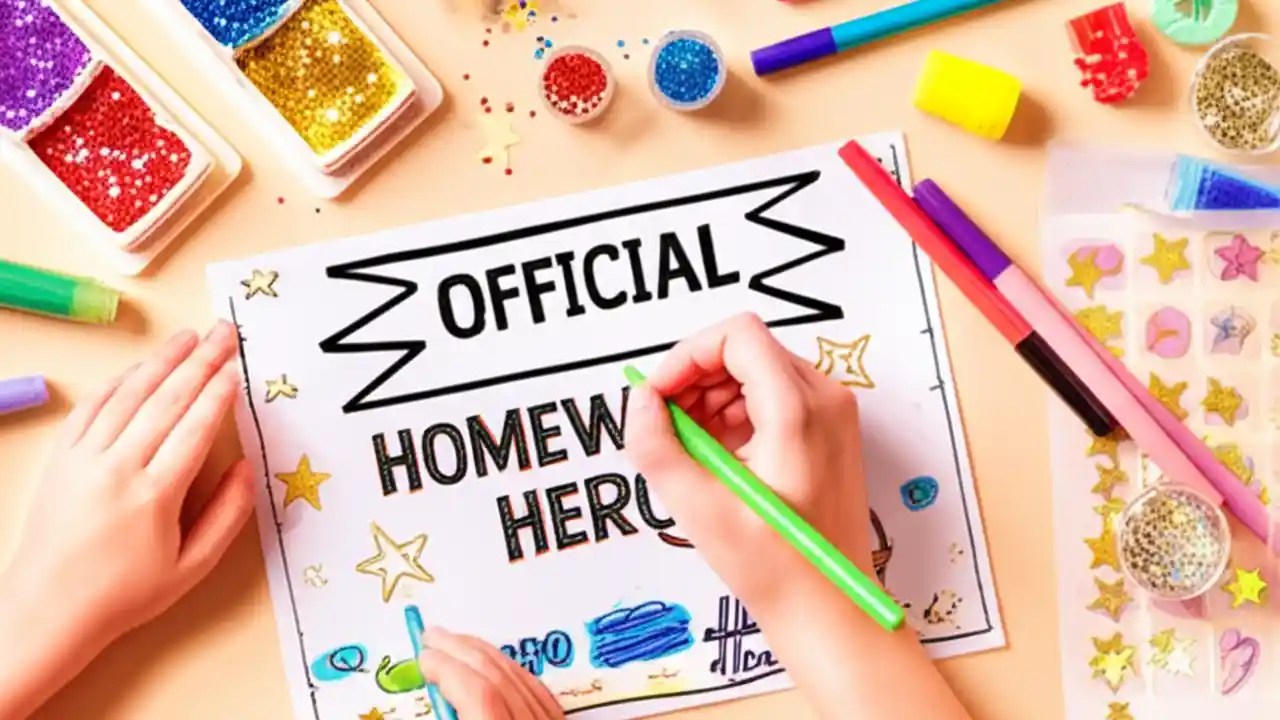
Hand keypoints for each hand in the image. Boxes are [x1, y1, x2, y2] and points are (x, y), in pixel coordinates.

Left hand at [3, 321, 254, 649]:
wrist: (49, 610)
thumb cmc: (126, 594)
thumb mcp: (192, 567)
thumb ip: (228, 514)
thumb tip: (248, 467)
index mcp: (154, 497)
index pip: (194, 429)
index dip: (218, 395)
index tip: (236, 370)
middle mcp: (117, 470)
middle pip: (166, 401)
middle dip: (200, 363)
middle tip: (224, 334)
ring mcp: (83, 460)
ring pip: (128, 396)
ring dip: (161, 361)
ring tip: (188, 337)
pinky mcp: (60, 459)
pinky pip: (91, 408)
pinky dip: (118, 383)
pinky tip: (140, 368)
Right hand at [418, 628, 563, 718]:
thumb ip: (446, 712)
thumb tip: (431, 684)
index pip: (481, 694)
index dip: (448, 670)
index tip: (424, 657)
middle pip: (500, 679)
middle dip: (461, 651)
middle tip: (433, 637)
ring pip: (520, 679)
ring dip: (483, 654)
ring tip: (456, 642)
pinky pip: (536, 689)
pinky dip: (509, 670)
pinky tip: (492, 662)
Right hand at [624, 313, 871, 611]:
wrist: (829, 608)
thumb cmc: (776, 567)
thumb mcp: (697, 506)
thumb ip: (656, 443)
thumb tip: (642, 400)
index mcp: (797, 411)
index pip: (736, 335)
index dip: (687, 356)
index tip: (660, 393)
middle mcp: (825, 401)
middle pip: (747, 348)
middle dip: (696, 377)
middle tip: (667, 422)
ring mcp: (834, 416)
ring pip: (760, 369)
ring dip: (714, 395)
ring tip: (691, 446)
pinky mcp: (831, 432)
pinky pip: (777, 395)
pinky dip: (739, 411)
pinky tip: (720, 455)